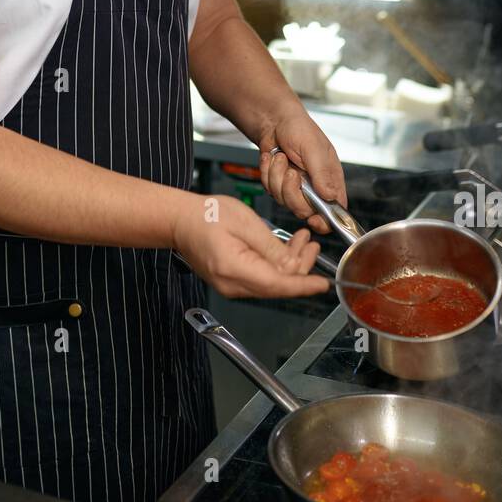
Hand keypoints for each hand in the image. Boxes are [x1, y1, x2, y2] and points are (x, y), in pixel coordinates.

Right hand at [173, 194, 329, 298]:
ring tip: (303, 242)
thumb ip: (270, 246)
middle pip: (276, 285)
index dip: (303, 286)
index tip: (322, 285)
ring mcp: (231, 285)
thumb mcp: (244, 222)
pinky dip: (276, 264)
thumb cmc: (205, 215)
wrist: (179, 220)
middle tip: (312, 245)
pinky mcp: (232, 280)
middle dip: (300, 268)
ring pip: (271, 282)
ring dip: (289, 263)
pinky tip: (285, 248)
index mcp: (234, 269)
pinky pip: (261, 278)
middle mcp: (232, 284)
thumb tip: (292, 265)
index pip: (277, 285)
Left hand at [258, 109, 346, 234]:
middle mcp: (315, 187)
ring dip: (277, 178)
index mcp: (330, 179)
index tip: (313, 219)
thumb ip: (322, 173)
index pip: (335, 210)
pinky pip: (271, 191)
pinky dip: (268, 174)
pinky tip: (272, 159)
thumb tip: (330, 196)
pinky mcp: (279, 185)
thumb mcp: (313, 148)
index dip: (326, 220)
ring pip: (284, 201)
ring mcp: (296, 187)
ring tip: (280, 158)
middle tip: (291, 172)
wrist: (274, 121)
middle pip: (304, 210)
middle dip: (292, 192)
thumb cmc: (299, 128)